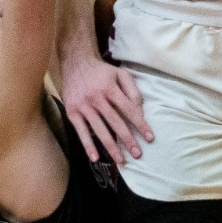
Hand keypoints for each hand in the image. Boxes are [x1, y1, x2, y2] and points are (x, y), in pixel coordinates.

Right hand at [61, 47, 149, 162]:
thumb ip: (132, 90)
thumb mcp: (120, 74)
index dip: (140, 125)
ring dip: (111, 147)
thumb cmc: (101, 71)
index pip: (129, 110)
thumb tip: (139, 110)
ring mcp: (83, 106)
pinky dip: (88, 145)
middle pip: (115, 123)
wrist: (75, 63)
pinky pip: (81, 132)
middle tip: (138, 154)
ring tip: (121, 160)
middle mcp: (96, 98)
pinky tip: (95, 157)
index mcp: (110, 88)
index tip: (149, 138)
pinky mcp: (72, 112)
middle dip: (128, 140)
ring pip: (99, 130)